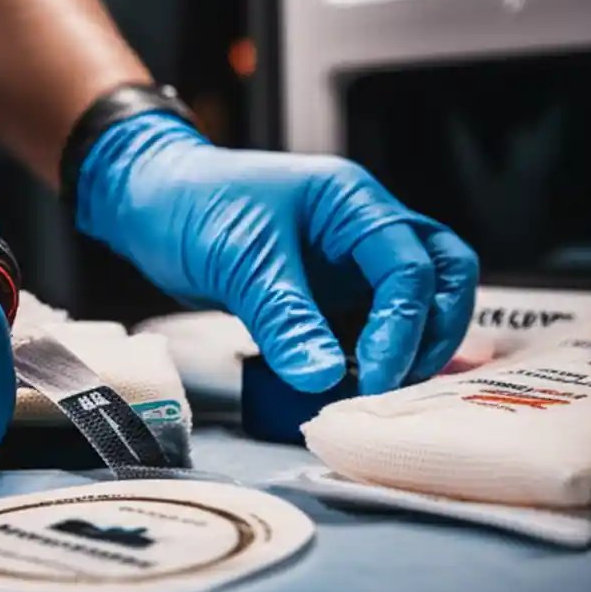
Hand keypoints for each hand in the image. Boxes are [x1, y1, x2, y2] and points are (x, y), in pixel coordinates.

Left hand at [74, 113, 478, 394]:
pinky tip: (354, 385)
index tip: (375, 376)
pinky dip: (371, 354)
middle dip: (433, 332)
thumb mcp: (241, 262)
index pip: (410, 267)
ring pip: (412, 302)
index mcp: (353, 204)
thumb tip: (321, 377)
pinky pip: (367, 323)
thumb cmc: (193, 206)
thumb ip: (284, 318)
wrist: (150, 202)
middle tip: (398, 382)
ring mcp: (347, 261)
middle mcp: (363, 229)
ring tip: (380, 389)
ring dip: (409, 345)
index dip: (403, 326)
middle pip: (440, 277)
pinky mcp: (325, 291)